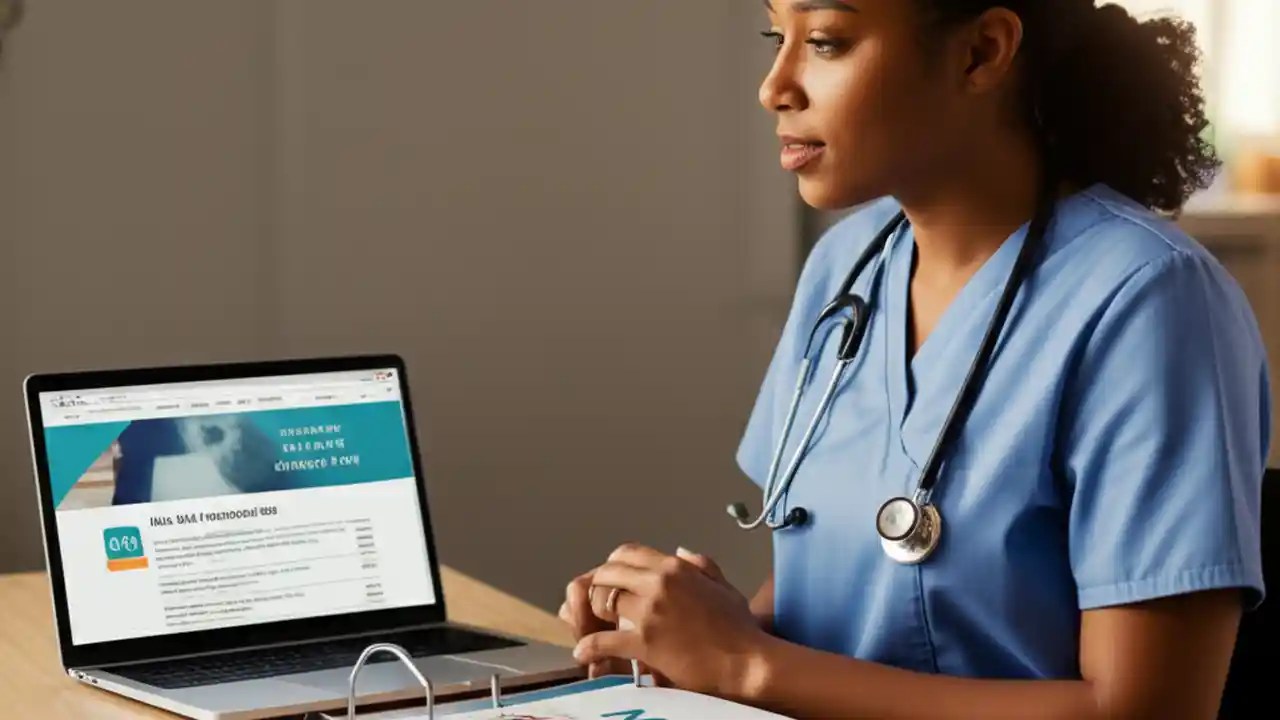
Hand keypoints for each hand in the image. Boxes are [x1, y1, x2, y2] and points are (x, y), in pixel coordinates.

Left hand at [573, 544, 769, 697]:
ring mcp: (649, 612)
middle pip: (607, 573)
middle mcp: (658, 583)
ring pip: (600, 601)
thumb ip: (701, 565)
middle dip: (599, 588)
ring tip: (595, 626)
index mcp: (675, 568)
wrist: (746, 662)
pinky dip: (588, 648)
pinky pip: (603, 640)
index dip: (612, 566)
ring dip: (593, 615)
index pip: (626, 553)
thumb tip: (680, 551)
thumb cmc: (740, 628)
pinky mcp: (644, 642)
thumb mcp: (723, 586)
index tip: (612, 581)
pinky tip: (583, 653)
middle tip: (600, 606)